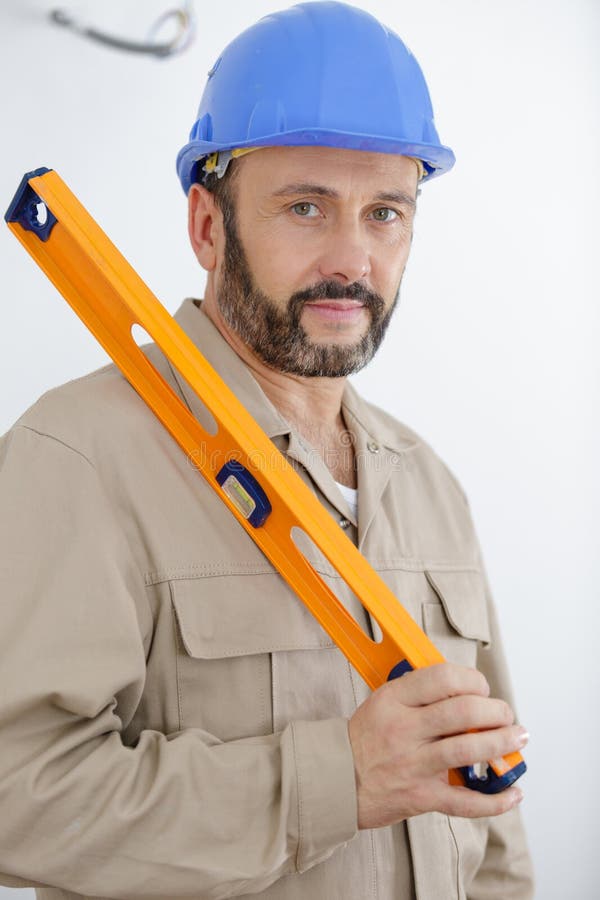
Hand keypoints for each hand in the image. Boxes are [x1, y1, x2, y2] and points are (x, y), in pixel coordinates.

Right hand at [348, 663, 527, 827]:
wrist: (335, 781)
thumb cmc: (364, 740)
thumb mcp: (383, 702)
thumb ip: (419, 694)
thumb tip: (464, 689)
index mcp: (394, 699)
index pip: (443, 677)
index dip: (472, 680)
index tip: (482, 688)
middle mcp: (404, 729)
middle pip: (464, 711)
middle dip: (496, 711)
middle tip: (505, 714)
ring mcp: (414, 764)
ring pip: (469, 750)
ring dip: (502, 743)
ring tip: (517, 738)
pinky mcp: (421, 796)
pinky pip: (465, 801)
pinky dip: (494, 800)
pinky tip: (512, 793)